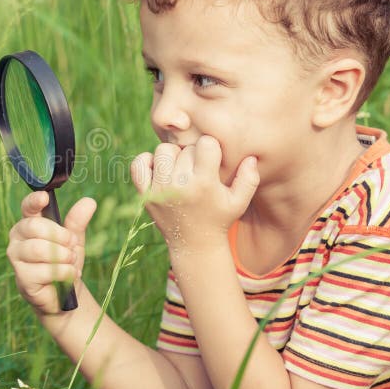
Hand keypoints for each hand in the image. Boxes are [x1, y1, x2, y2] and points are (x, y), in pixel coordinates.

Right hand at [7, 191, 96, 313]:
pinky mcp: (22, 277)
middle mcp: (18, 237)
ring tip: (72, 262)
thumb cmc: (64, 261)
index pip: (27, 207)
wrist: (63, 294)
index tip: (44, 198)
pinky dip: (63, 272)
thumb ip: (77, 221)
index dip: (34, 201)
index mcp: (29, 223)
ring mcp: (16, 257)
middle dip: (60, 236)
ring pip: (38, 249)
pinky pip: (44, 270)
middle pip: (35, 227)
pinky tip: (70, 275)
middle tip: (73, 245)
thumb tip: (89, 201)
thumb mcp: (73, 239)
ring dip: (62, 256)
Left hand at [130, 135, 259, 249]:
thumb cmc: (219, 218)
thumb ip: (249, 179)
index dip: (211, 148)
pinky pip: (138, 165)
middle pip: (184, 147)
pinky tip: (160, 170)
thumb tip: (251, 157)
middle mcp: (181, 185)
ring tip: (180, 170)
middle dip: (192, 155)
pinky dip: (146, 162)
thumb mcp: (239, 202)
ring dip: (172, 157)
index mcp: (205, 184)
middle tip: (197, 170)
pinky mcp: (145, 194)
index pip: (206, 144)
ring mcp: (160, 190)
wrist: (194, 244)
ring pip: (162, 151)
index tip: (212, 160)